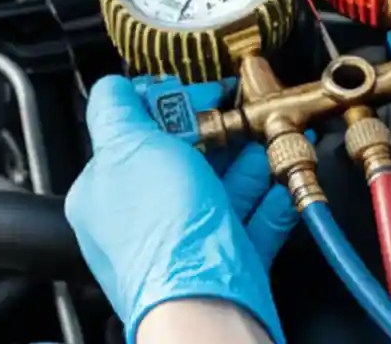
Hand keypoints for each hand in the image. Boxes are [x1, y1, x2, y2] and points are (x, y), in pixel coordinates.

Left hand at [66, 76, 295, 342]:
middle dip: (220, 132)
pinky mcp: (228, 261)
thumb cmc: (163, 235)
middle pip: (186, 158)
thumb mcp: (129, 149)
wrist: (206, 305)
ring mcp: (188, 241)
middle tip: (245, 113)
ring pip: (224, 189)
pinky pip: (253, 223)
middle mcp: (145, 218)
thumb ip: (116, 111)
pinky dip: (271, 200)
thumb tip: (114, 84)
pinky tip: (282, 183)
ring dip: (251, 160)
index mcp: (109, 190)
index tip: (201, 92)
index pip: (137, 132)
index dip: (171, 104)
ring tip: (273, 139)